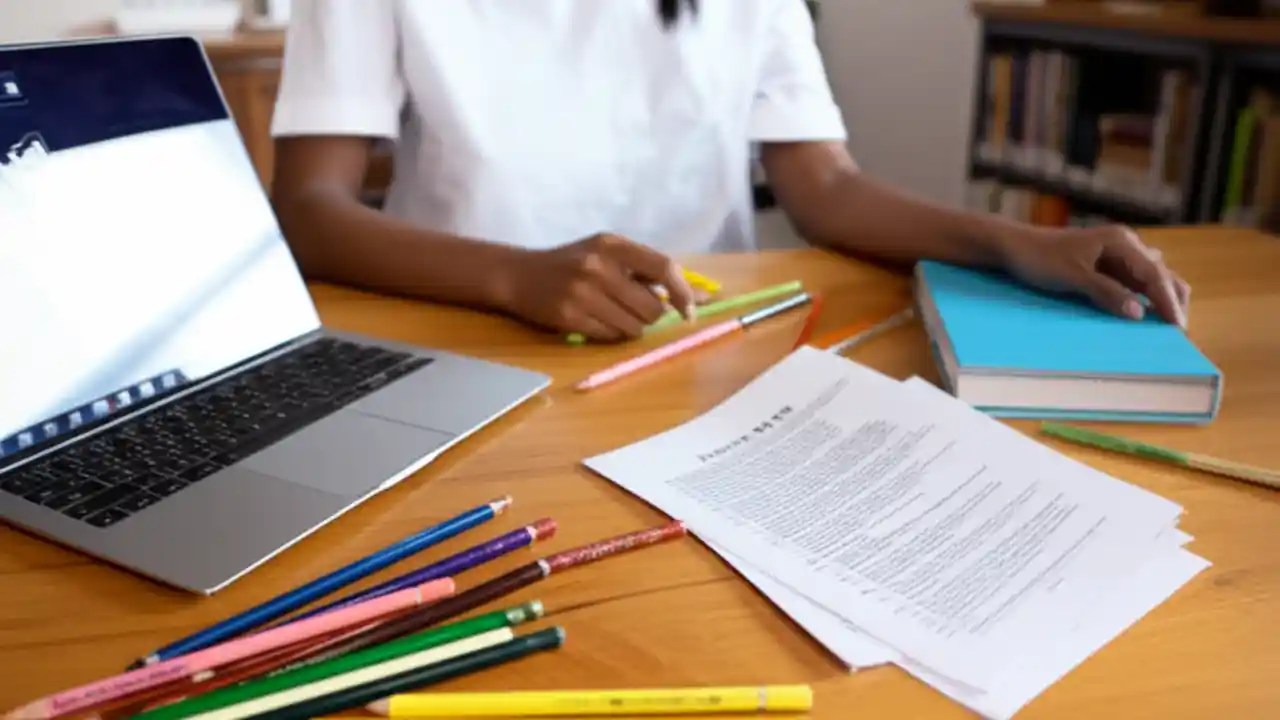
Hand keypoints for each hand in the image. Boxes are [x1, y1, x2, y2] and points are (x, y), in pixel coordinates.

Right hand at [495, 233, 695, 340]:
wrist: (519, 275)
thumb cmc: (571, 263)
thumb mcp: (604, 252)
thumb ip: (644, 269)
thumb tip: (696, 295)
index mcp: (613, 245)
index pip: (663, 268)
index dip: (682, 293)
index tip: (689, 311)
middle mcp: (599, 266)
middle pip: (652, 307)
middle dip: (651, 316)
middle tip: (633, 309)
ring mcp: (583, 293)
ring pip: (634, 327)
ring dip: (631, 327)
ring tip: (611, 314)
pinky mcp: (570, 317)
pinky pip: (611, 336)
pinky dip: (611, 334)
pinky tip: (595, 321)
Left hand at [1002, 225, 1189, 327]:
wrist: (1014, 247)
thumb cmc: (1040, 259)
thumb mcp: (1073, 277)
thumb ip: (1106, 293)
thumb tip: (1139, 312)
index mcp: (1121, 242)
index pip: (1155, 274)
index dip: (1168, 301)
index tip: (1177, 327)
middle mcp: (1126, 245)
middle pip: (1161, 274)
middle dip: (1172, 300)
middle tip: (1179, 331)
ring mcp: (1117, 255)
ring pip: (1150, 278)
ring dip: (1160, 299)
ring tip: (1168, 325)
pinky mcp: (1107, 265)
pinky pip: (1133, 282)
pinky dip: (1143, 297)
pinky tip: (1146, 313)